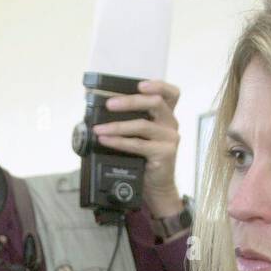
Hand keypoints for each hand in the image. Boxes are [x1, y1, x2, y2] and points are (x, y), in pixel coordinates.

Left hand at [93, 79, 182, 216]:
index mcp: (167, 116)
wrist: (157, 187)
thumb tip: (102, 113)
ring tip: (99, 128)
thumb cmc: (146, 160)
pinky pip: (138, 144)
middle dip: (130, 101)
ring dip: (117, 125)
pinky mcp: (164, 153)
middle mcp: (171, 124)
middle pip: (155, 103)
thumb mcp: (141, 137)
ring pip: (143, 125)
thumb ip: (132, 122)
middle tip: (109, 104)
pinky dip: (119, 142)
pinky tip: (106, 140)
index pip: (171, 93)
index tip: (141, 84)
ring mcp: (169, 139)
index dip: (158, 85)